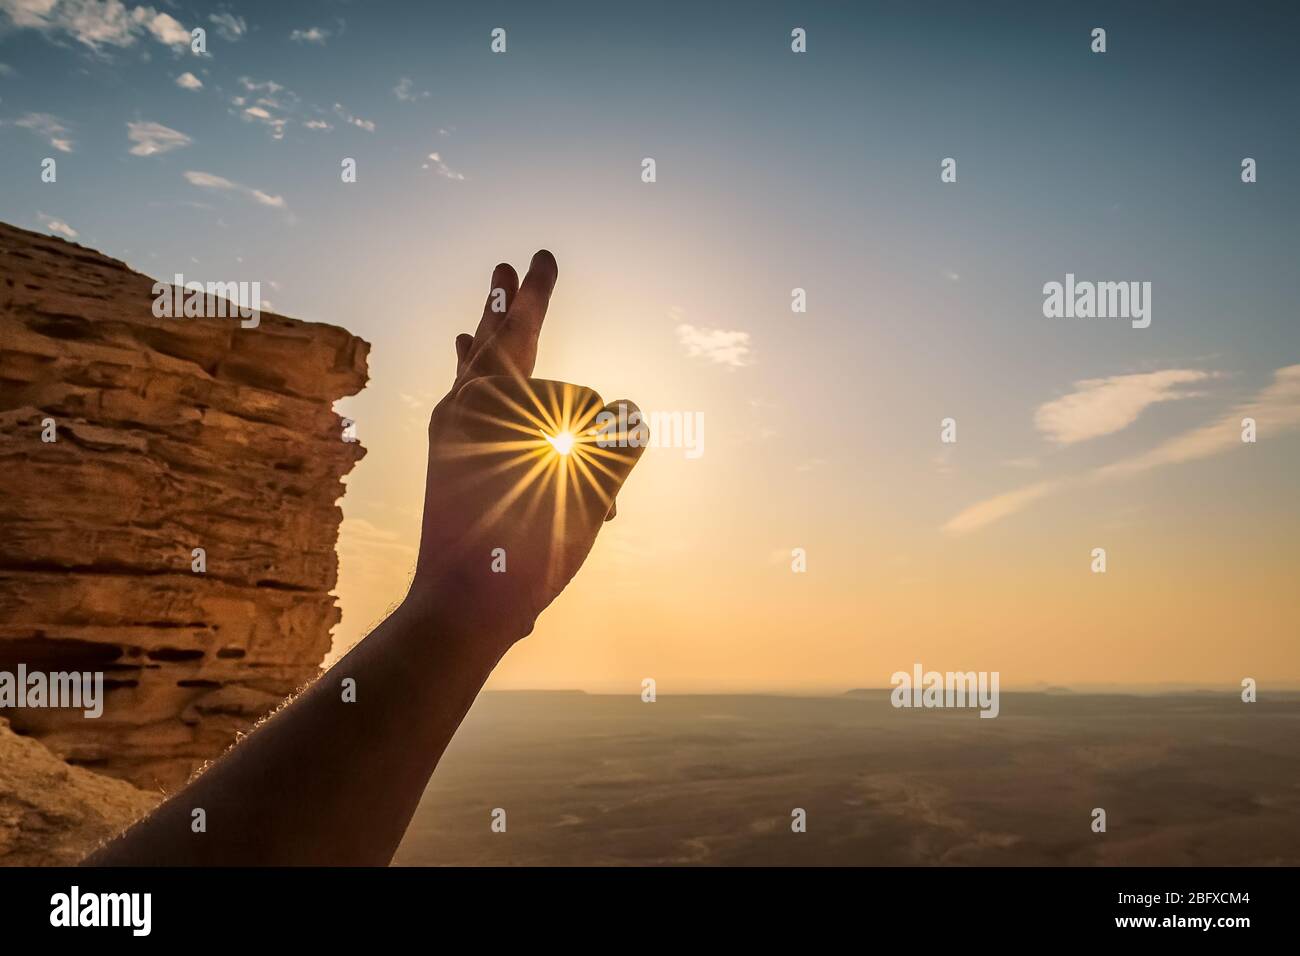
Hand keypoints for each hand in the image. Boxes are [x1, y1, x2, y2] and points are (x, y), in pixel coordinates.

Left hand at [412, 251, 645, 645]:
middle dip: (509, 305)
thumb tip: (627, 418)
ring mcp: (450, 436)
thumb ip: (614, 445)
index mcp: (490, 405)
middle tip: (511, 266)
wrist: (460, 606)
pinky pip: (466, 405)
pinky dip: (475, 384)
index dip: (540, 306)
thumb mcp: (586, 495)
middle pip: (491, 342)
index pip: (525, 341)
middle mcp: (461, 410)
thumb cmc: (523, 549)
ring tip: (483, 308)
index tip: (540, 260)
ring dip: (488, 339)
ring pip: (475, 373)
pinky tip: (472, 379)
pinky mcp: (448, 462)